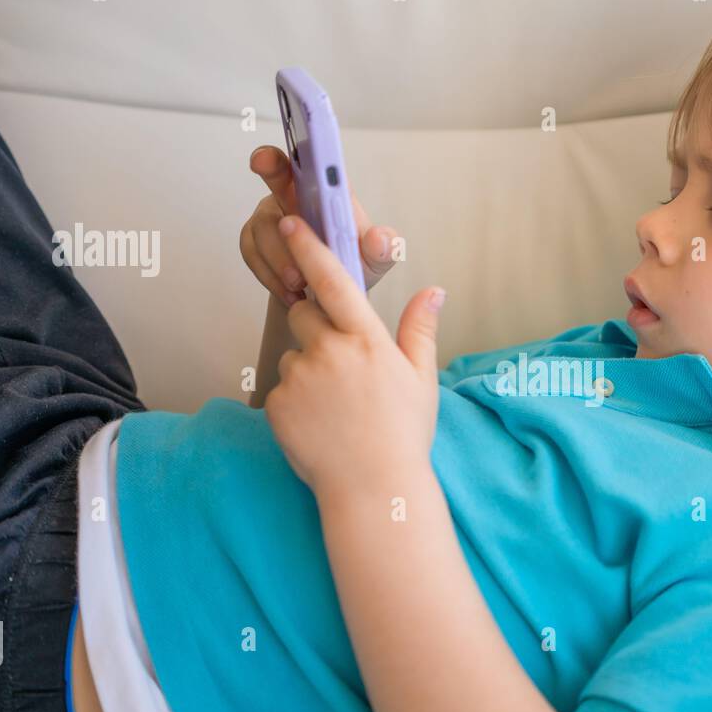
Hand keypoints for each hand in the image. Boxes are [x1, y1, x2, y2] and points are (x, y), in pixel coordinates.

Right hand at [239, 145, 400, 305]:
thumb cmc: (351, 265)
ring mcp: (271, 218)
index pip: (305, 158)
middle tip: (285, 217)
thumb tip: (382, 239)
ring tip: (301, 282)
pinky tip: (291, 292)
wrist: (331, 296)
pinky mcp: (254, 242)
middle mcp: (293, 195)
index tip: (265, 157)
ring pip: (262, 229)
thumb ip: (383, 248)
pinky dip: (271, 277)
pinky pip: (252, 255)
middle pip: (273, 177)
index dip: (289, 151)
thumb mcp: (374, 259)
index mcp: (324, 190)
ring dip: (280, 259)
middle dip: (268, 184)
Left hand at [264, 213, 445, 497]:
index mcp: (366, 340)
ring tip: (335, 407)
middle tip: (342, 366)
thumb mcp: (421, 379)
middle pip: (303, 313)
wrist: (372, 487)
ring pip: (294, 355)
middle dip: (316, 327)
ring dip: (308, 370)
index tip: (291, 223)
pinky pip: (280, 389)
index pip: (332, 280)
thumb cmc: (402, 434)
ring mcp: (299, 378)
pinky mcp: (276, 404)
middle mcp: (329, 351)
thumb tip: (434, 291)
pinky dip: (295, 401)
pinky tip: (320, 424)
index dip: (309, 247)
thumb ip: (420, 329)